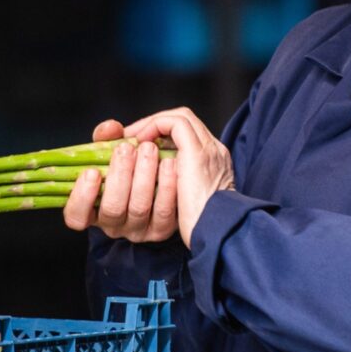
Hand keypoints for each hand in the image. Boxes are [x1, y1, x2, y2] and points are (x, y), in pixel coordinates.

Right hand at [62, 119, 179, 242]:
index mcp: (91, 210)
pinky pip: (165, 211)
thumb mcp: (109, 154)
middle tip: (126, 149)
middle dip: (119, 176)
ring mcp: (137, 230)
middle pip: (112, 208)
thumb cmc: (124, 167)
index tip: (91, 172)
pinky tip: (169, 163)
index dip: (82, 197)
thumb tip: (110, 128)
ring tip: (149, 149)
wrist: (155, 183)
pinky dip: (167, 185)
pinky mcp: (161, 229)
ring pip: (139, 208)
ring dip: (144, 176)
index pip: (76, 216)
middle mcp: (113, 224)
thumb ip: (105, 140)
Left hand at [123, 107, 233, 247]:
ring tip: (132, 139)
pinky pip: (172, 124)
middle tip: (132, 137)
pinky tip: (139, 143)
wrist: (218, 234)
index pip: (189, 135)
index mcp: (215, 163)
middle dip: (155, 124)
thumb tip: (153, 188)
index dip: (163, 135)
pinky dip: (153, 127)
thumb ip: (176, 191)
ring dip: (152, 124)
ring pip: (180, 118)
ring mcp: (208, 149)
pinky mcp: (196, 152)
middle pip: (185, 121)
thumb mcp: (189, 205)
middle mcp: (214, 151)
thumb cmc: (201, 228)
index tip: (142, 147)